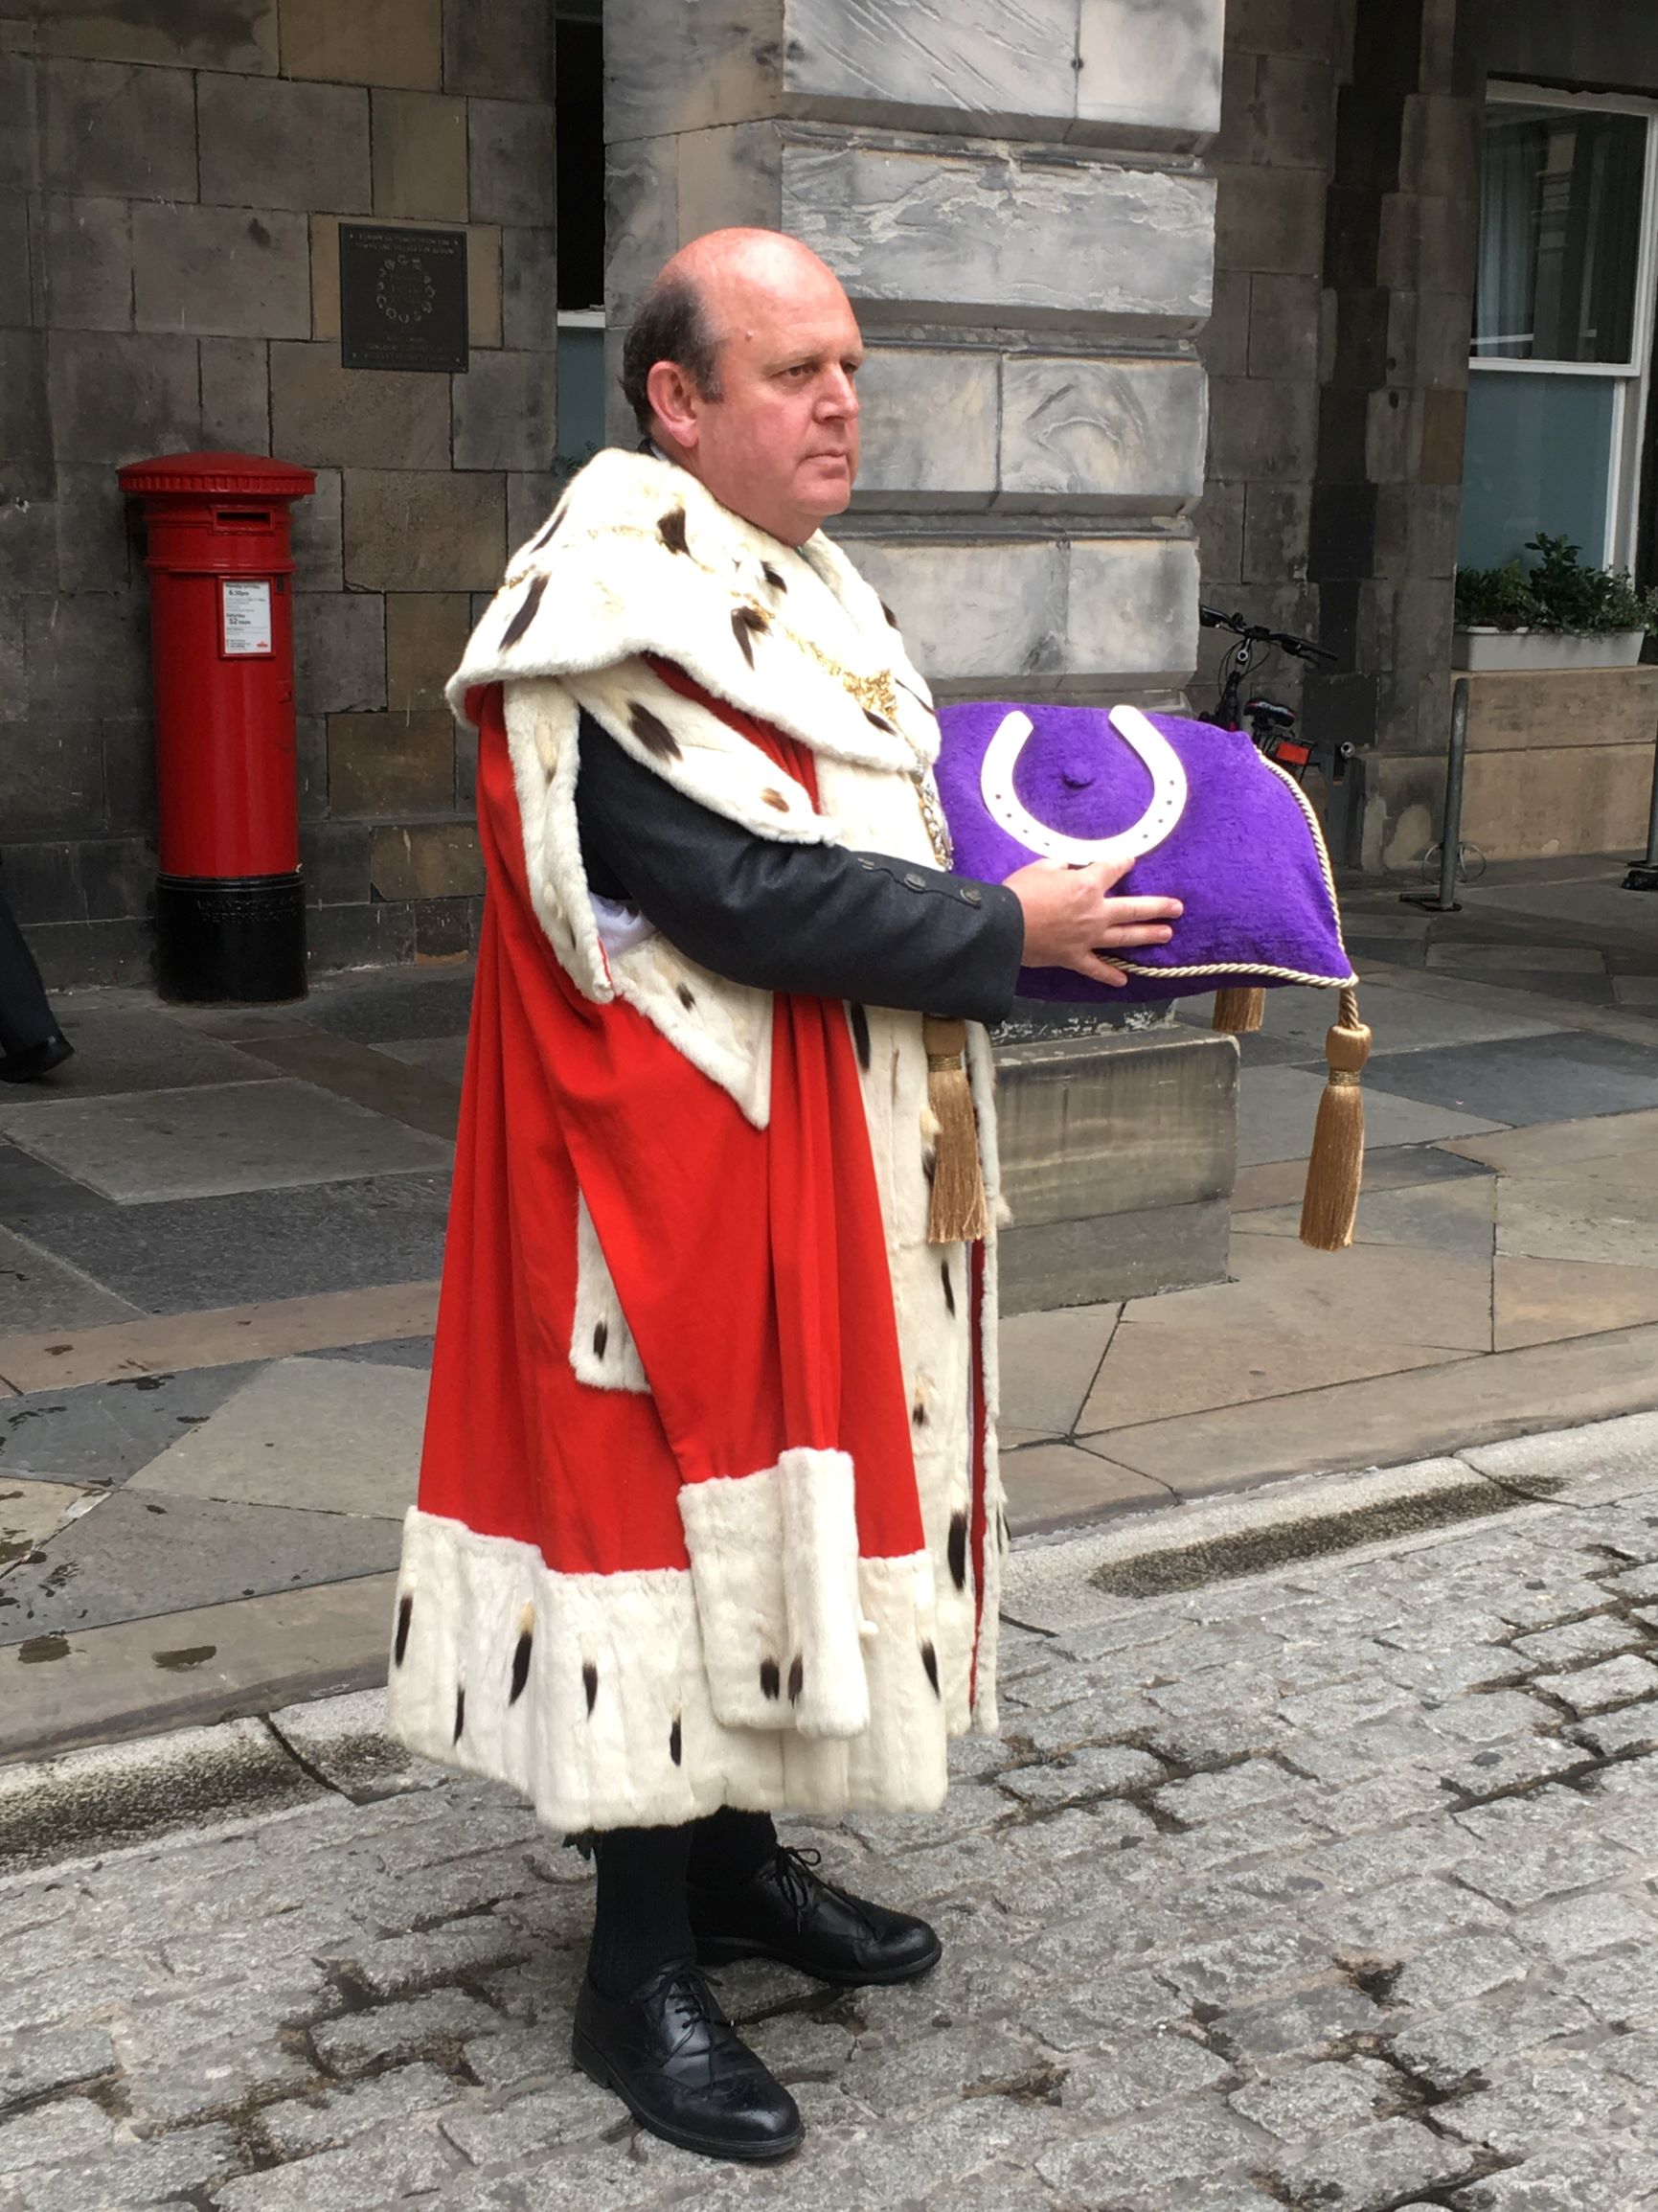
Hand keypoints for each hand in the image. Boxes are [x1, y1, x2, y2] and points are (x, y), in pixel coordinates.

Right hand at [1001, 856, 1182, 986]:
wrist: (1003, 927)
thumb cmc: (1019, 893)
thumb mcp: (1041, 868)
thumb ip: (1062, 867)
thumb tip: (1069, 869)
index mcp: (1087, 885)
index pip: (1113, 869)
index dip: (1123, 863)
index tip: (1130, 861)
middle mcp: (1095, 912)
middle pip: (1133, 908)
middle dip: (1158, 907)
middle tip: (1177, 908)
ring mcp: (1088, 938)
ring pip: (1125, 937)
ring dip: (1147, 935)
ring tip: (1166, 934)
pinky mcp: (1074, 958)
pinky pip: (1096, 969)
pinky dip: (1110, 975)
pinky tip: (1124, 980)